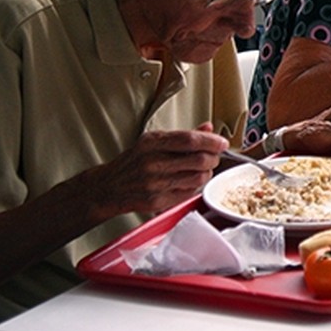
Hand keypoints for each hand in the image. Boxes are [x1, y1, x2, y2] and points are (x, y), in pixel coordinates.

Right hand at [85, 125, 227, 217]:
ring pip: (199, 177)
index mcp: (152, 143)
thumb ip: (182, 135)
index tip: (222, 143)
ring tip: (202, 169)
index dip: (211, 141)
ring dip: (207, 173)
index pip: (190, 140)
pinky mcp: (158, 201)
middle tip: (213, 157)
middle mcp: (153, 163)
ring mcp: (155, 184)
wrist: (108, 187)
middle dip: (213, 158)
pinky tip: (189, 181)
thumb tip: (208, 128)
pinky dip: (195, 186)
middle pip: (199, 160)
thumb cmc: (133, 162)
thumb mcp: (153, 141)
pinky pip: (189, 193)